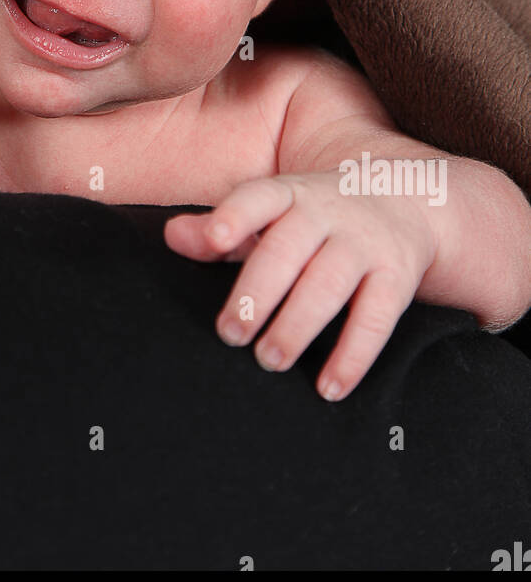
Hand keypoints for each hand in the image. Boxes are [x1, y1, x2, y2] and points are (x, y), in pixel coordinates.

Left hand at [164, 170, 437, 400]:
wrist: (408, 198)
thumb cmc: (315, 216)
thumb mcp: (271, 213)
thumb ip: (220, 230)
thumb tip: (171, 237)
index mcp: (289, 193)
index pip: (259, 196)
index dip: (236, 215)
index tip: (216, 239)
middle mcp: (327, 212)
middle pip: (289, 249)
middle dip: (258, 292)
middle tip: (231, 333)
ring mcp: (364, 243)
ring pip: (329, 283)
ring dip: (298, 325)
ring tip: (270, 360)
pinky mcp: (397, 275)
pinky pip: (377, 317)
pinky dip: (353, 356)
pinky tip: (329, 388)